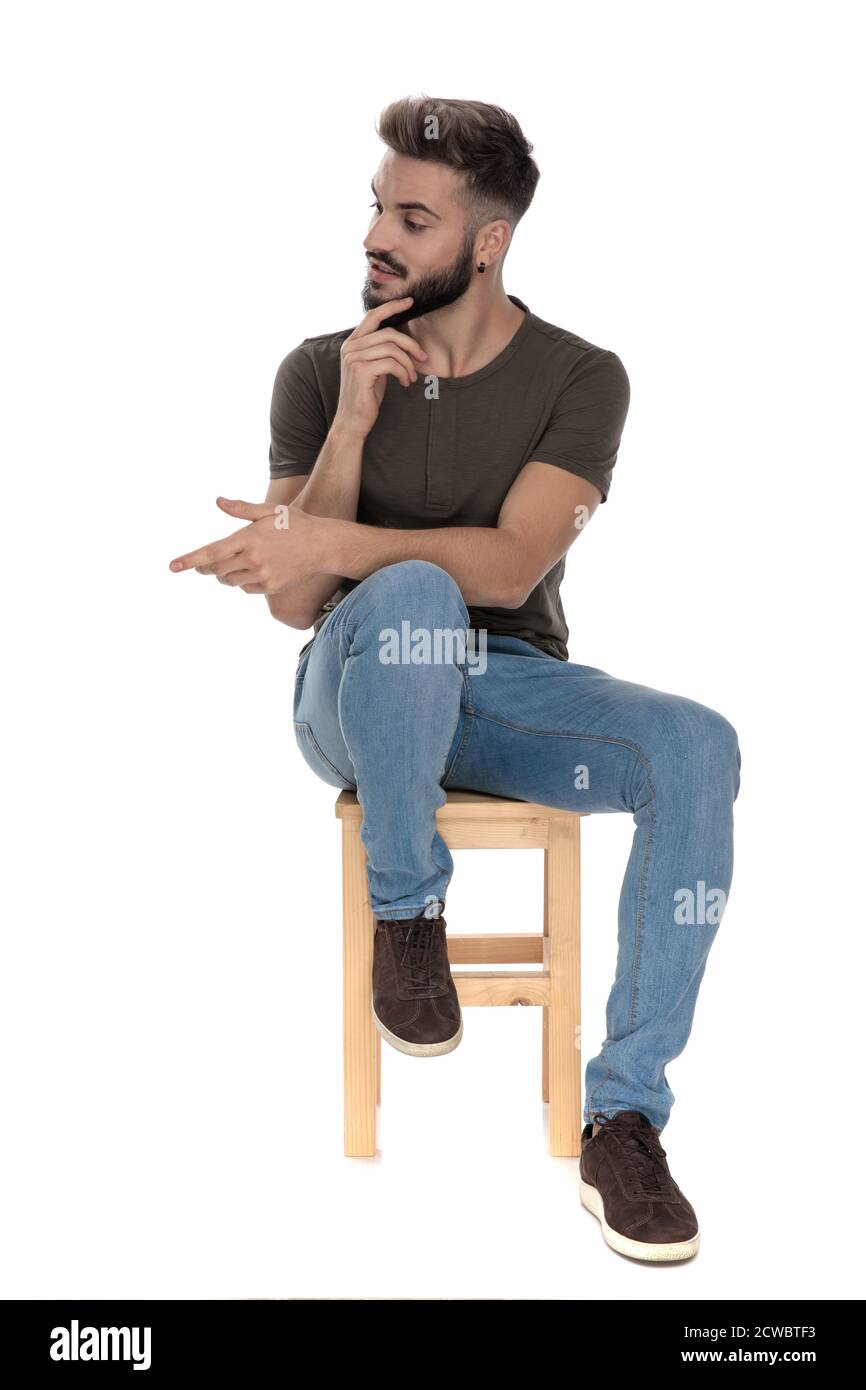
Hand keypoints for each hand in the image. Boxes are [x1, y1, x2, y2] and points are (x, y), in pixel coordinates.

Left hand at [168, 496, 329, 592]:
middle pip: (216, 570)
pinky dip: (242, 582)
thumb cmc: (296, 524)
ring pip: (229, 581)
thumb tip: (218, 501)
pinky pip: (246, 588)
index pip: (211, 552)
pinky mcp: (271, 587)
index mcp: (248, 538)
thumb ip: (241, 509)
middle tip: (203, 564)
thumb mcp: (269, 511)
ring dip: (223, 575)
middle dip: (206, 567)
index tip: (172, 567)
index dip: (189, 560)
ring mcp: (262, 575)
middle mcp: (253, 559)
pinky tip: (251, 572)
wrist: (324, 546)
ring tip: (231, 565)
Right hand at [333, 296, 427, 438]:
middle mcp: (350, 347)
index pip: (372, 316)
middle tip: (423, 357)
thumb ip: (381, 351)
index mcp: (352, 343)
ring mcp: (354, 358)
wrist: (353, 421)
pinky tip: (405, 383)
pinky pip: (391, 363)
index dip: (392, 306)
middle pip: (388, 332)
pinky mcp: (361, 371)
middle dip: (410, 344)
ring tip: (411, 378)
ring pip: (392, 348)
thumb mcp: (374, 368)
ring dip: (408, 364)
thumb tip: (403, 339)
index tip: (410, 302)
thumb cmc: (366, 395)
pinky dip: (403, 372)